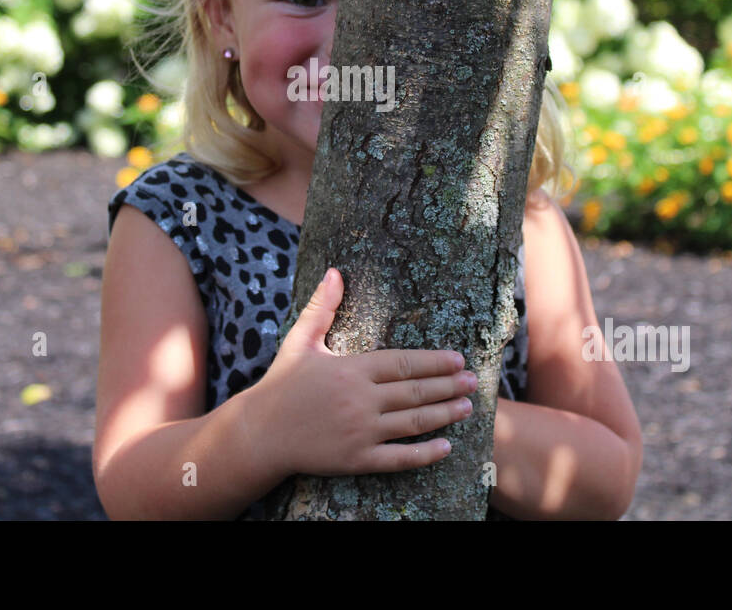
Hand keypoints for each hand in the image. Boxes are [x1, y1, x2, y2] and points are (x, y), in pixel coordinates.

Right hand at [246, 267, 478, 476]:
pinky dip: (424, 454)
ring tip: (466, 408)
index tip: (457, 359)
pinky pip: (398, 458)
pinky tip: (445, 448)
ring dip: (444, 415)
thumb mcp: (300, 341)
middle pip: (414, 392)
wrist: (259, 433)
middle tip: (472, 382)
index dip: (433, 361)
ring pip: (412, 423)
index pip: (403, 363)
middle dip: (447, 386)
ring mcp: (360, 432)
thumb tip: (335, 271)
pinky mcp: (356, 460)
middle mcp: (360, 400)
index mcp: (351, 370)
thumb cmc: (281, 385)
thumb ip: (322, 307)